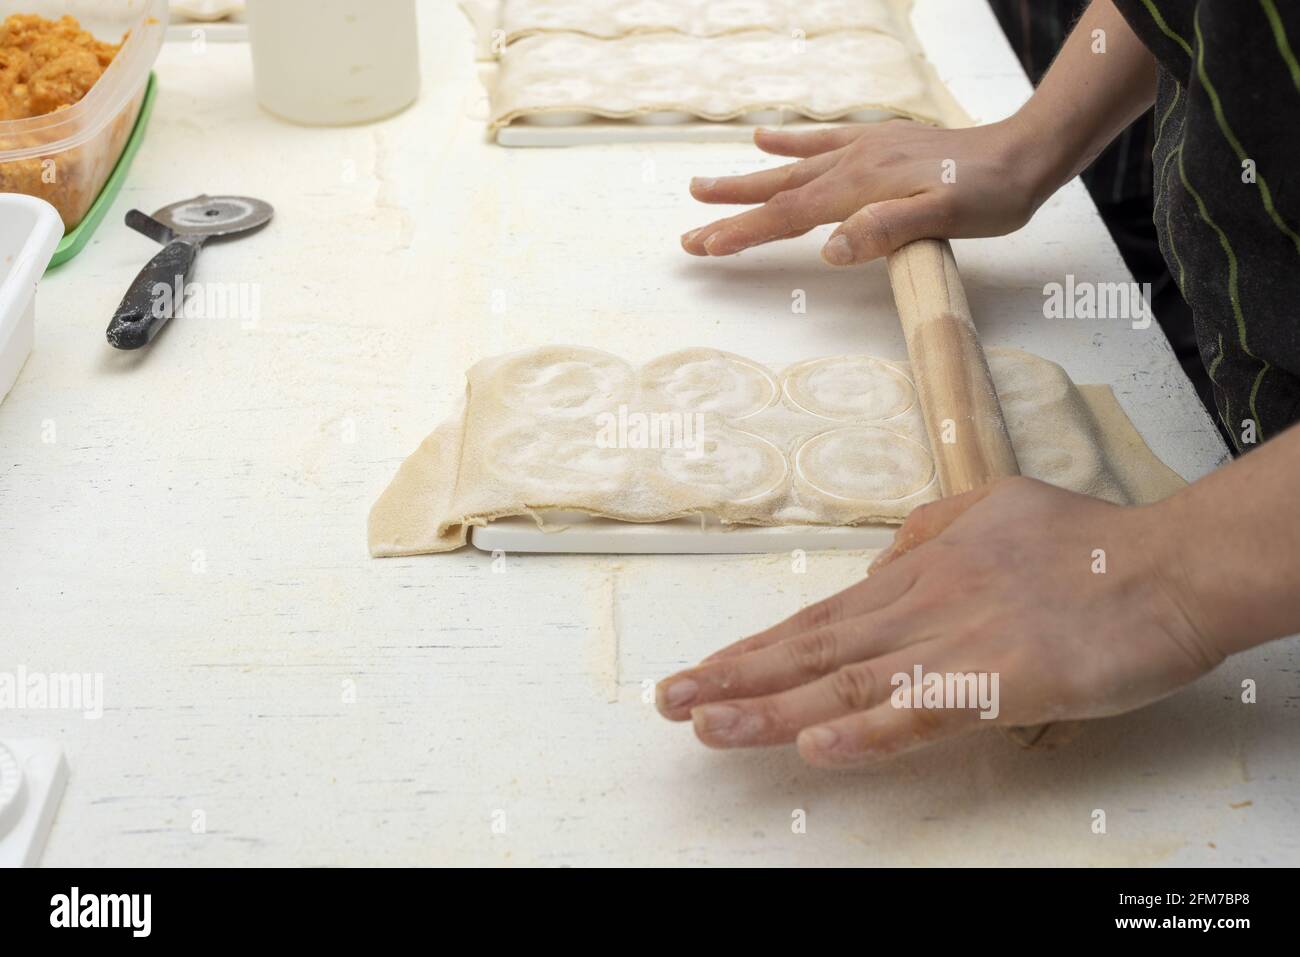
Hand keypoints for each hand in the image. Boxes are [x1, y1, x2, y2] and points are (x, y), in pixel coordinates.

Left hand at [656, 478, 1220, 767]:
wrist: (1167, 565)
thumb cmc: (1086, 545)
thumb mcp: (989, 512)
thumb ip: (926, 535)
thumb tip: (876, 565)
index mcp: (914, 576)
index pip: (816, 621)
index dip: (753, 649)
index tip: (700, 672)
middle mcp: (918, 608)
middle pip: (810, 650)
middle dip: (733, 676)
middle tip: (667, 701)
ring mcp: (954, 643)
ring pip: (845, 681)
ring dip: (770, 706)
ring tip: (706, 724)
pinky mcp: (1000, 680)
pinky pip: (923, 711)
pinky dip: (868, 732)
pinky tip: (817, 749)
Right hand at [680, 118, 1052, 264]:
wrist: (1023, 153)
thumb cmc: (990, 196)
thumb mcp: (946, 219)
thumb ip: (888, 231)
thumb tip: (831, 250)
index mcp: (861, 189)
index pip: (790, 217)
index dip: (744, 233)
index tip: (705, 247)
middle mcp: (853, 166)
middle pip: (777, 193)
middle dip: (729, 213)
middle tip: (686, 232)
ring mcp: (863, 152)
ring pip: (790, 169)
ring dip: (745, 180)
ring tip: (701, 184)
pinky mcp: (878, 144)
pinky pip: (820, 144)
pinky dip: (788, 144)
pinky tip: (763, 139)